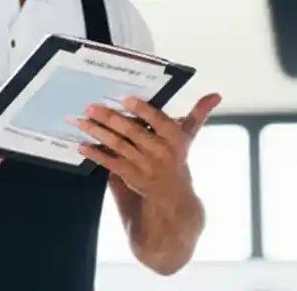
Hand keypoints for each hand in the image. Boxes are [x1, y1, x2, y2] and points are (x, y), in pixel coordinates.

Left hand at [75, 93, 221, 197]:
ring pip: (118, 146)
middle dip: (110, 118)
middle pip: (132, 132)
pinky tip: (82, 145)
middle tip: (91, 106)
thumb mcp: (188, 137)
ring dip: (97, 133)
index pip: (159, 121)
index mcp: (176, 138)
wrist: (175, 201)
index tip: (126, 98)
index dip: (142, 110)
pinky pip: (110, 163)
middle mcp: (161, 153)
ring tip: (81, 121)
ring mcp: (145, 166)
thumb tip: (216, 95)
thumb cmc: (178, 161)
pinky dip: (96, 154)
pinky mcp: (131, 178)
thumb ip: (198, 114)